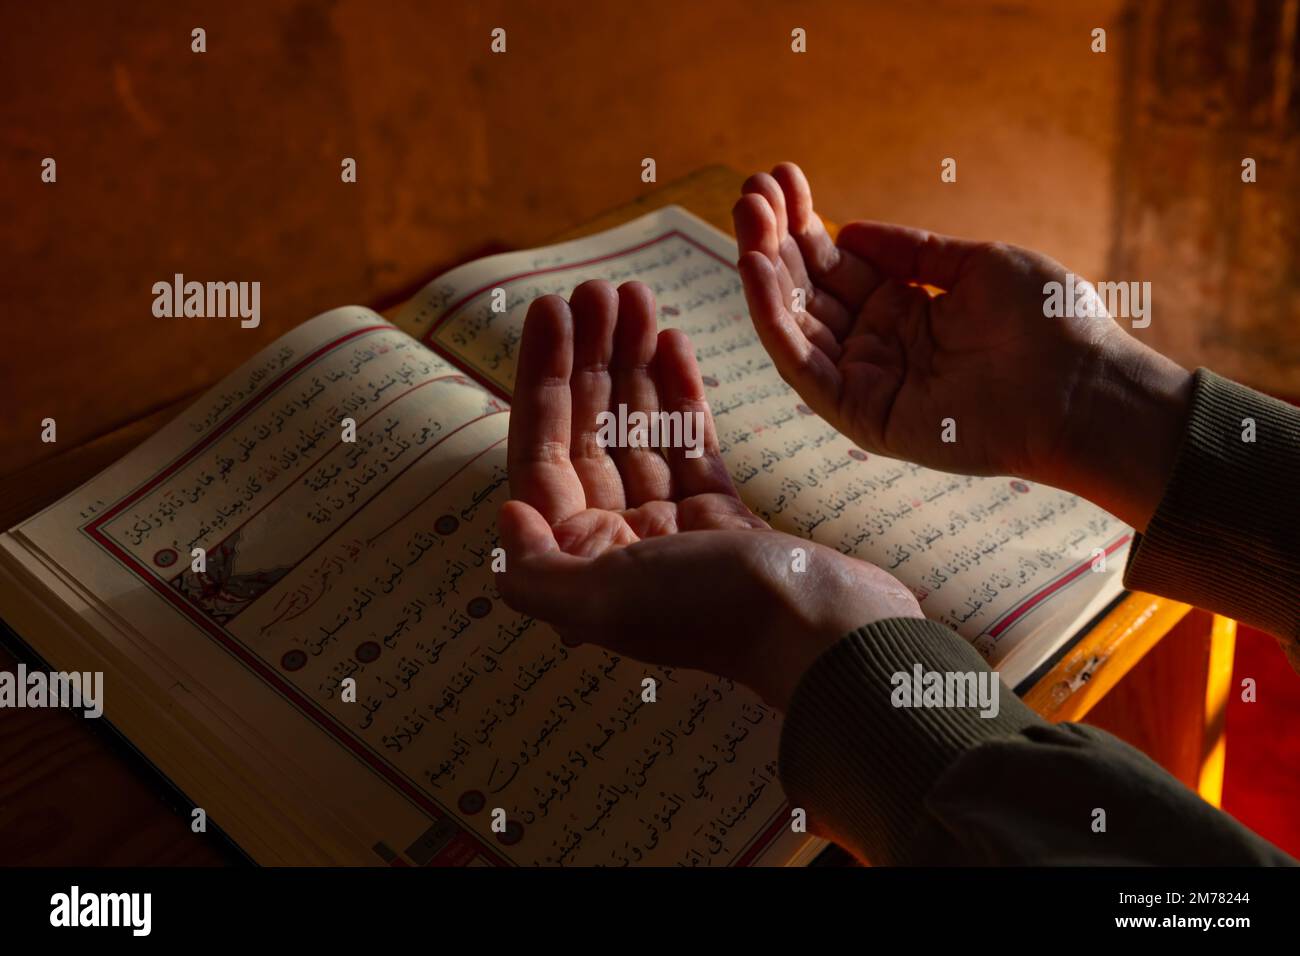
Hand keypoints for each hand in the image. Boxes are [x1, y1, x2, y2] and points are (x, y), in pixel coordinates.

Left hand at [496, 279, 921, 709]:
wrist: (829, 637)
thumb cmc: (716, 617)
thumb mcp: (602, 603)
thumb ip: (535, 571)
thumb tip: (506, 514)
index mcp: (582, 564)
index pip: (544, 454)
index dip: (541, 379)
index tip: (552, 309)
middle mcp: (619, 546)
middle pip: (589, 434)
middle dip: (588, 358)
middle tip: (599, 288)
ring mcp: (672, 531)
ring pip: (639, 431)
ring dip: (631, 364)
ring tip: (635, 296)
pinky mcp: (722, 520)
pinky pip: (689, 446)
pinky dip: (678, 394)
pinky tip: (671, 341)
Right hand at [732, 163, 1192, 529]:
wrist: (1084, 386)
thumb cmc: (1047, 322)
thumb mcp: (974, 264)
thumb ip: (910, 250)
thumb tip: (847, 229)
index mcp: (904, 309)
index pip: (836, 264)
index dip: (804, 224)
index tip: (779, 180)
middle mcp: (877, 345)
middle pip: (808, 290)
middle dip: (775, 240)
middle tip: (748, 191)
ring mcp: (867, 381)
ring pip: (797, 324)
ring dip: (765, 272)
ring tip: (745, 220)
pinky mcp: (863, 415)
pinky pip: (806, 367)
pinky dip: (777, 321)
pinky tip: (759, 271)